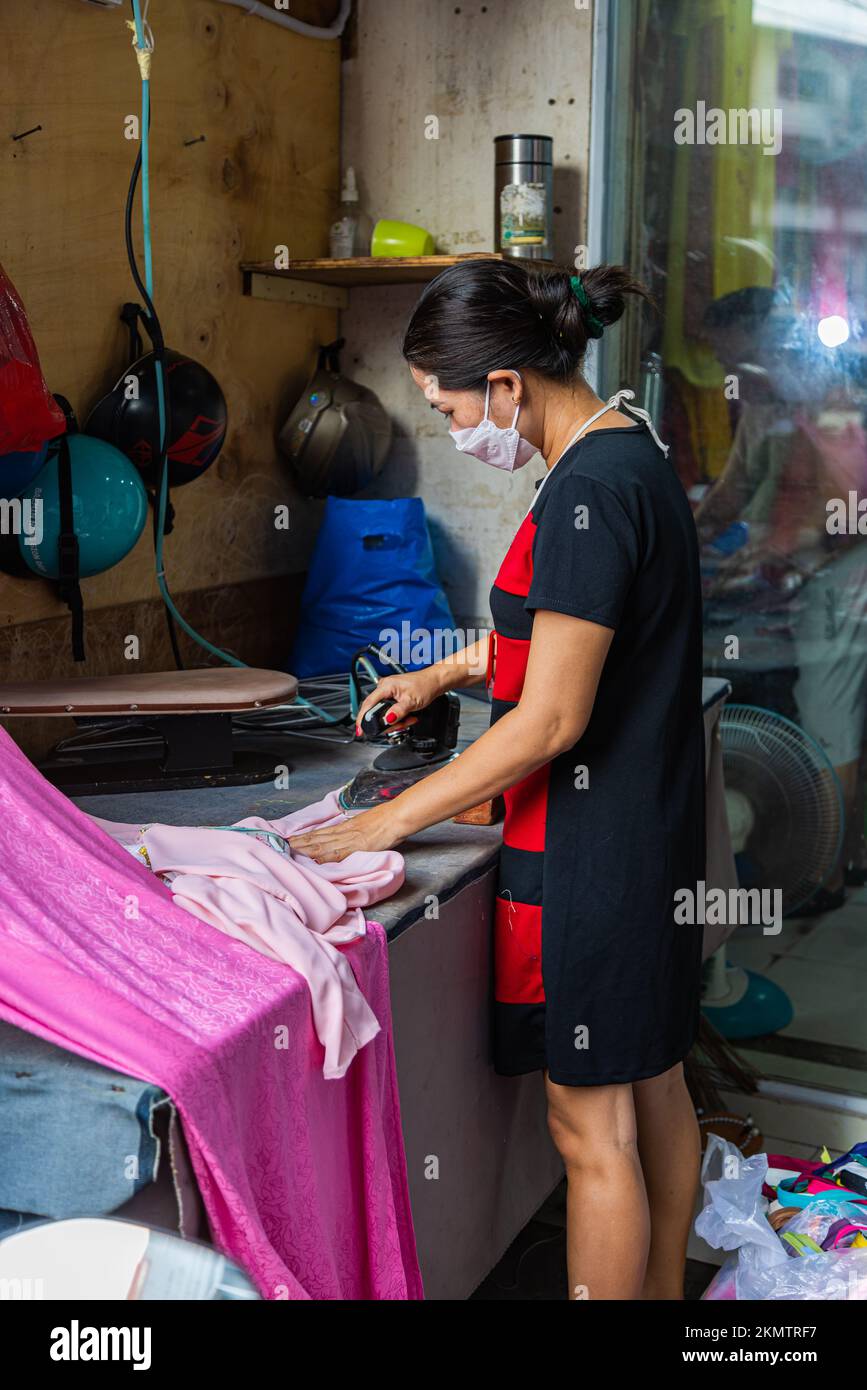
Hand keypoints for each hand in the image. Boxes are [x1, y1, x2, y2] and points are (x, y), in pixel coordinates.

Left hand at [288, 804, 404, 863]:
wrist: (397, 817)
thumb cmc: (385, 820)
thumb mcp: (365, 823)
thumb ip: (353, 830)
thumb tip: (346, 837)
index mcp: (345, 826)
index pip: (320, 832)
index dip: (304, 837)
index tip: (290, 840)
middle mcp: (344, 832)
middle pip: (317, 838)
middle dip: (299, 843)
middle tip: (281, 847)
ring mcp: (350, 839)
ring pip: (323, 844)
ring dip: (305, 849)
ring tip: (290, 852)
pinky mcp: (357, 846)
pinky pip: (338, 852)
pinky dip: (324, 856)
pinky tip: (314, 860)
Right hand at [355, 666, 444, 736]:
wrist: (434, 681)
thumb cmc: (425, 686)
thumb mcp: (411, 702)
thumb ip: (398, 712)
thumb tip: (387, 719)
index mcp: (386, 686)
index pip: (368, 704)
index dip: (362, 718)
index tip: (360, 730)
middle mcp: (384, 688)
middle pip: (376, 711)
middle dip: (389, 722)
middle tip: (401, 724)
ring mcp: (388, 692)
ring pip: (384, 713)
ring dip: (396, 720)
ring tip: (408, 719)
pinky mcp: (393, 696)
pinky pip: (390, 710)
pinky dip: (398, 716)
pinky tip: (407, 716)